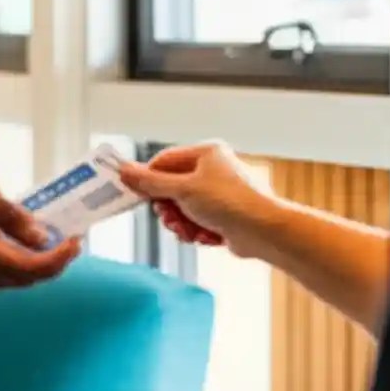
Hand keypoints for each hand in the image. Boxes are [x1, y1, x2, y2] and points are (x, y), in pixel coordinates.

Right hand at [0, 168, 80, 290]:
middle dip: (56, 260)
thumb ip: (6, 211)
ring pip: (23, 280)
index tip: (75, 240)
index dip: (55, 258)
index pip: (23, 266)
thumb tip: (41, 236)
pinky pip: (13, 276)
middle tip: (75, 235)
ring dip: (46, 263)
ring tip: (61, 238)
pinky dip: (32, 263)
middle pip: (27, 277)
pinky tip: (38, 244)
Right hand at [119, 141, 284, 258]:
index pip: (165, 161)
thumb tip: (124, 171)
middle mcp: (213, 170)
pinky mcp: (225, 216)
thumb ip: (152, 183)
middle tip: (169, 218)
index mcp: (206, 153)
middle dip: (169, 207)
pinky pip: (198, 221)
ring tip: (188, 230)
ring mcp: (220, 194)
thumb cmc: (229, 202)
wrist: (265, 231)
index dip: (149, 178)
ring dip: (181, 222)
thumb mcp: (183, 190)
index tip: (135, 194)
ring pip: (183, 208)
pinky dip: (196, 231)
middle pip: (173, 188)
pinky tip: (203, 237)